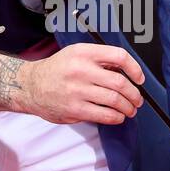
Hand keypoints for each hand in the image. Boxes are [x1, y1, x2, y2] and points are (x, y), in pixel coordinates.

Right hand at [19, 43, 144, 124]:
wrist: (30, 86)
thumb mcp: (76, 54)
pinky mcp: (74, 109)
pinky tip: (117, 116)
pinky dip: (116, 117)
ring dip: (128, 107)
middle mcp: (81, 70)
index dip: (135, 68)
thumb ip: (99, 60)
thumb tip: (127, 74)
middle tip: (137, 99)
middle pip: (120, 82)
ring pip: (115, 100)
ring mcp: (77, 90)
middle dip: (134, 94)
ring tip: (130, 110)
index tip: (139, 78)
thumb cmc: (57, 70)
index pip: (119, 56)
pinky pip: (104, 115)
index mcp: (84, 52)